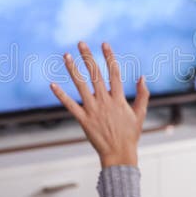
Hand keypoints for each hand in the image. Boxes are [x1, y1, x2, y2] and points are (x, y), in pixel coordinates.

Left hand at [50, 41, 148, 167]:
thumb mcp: (140, 114)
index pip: (114, 72)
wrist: (119, 154)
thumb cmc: (130, 135)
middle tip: (81, 43)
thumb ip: (142, 95)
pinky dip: (61, 95)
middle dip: (88, 57)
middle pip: (95, 74)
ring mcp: (93, 110)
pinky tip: (53, 85)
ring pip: (81, 85)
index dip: (109, 57)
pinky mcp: (83, 120)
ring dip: (73, 69)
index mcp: (119, 98)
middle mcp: (105, 101)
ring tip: (66, 55)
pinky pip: (70, 105)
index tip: (104, 43)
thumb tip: (141, 77)